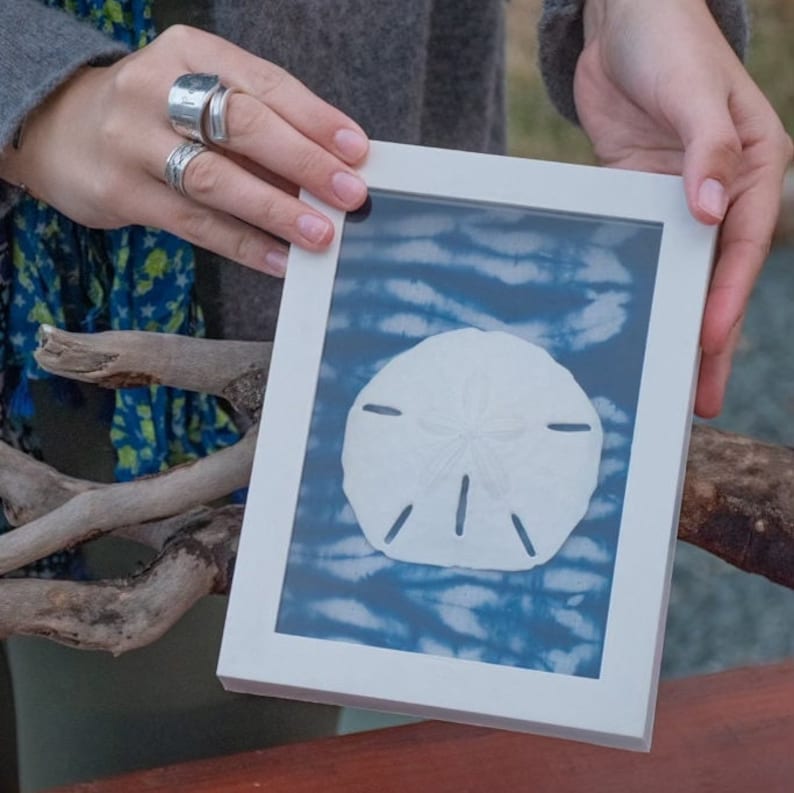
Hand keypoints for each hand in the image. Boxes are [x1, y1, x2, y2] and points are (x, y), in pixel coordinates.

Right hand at [0, 25, 369, 276]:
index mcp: (190, 52)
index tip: (357, 151)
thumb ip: (256, 127)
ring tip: (319, 233)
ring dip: (275, 210)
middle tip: (349, 194)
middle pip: (243, 125)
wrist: (60, 128)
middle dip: (304, 162)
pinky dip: (242, 244)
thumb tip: (327, 171)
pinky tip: (277, 258)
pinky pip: (195, 223)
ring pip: (217, 178)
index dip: (315, 119)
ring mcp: (134, 141)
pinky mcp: (122, 192)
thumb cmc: (153, 114)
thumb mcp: (198, 97)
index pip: (266, 84)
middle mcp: (157, 89)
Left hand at [576, 0, 792, 416]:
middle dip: (709, 335)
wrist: (623, 21)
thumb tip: (710, 210)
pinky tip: (635, 319)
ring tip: (666, 374)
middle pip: (715, 274)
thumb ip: (706, 148)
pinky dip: (642, 284)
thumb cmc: (669, 42)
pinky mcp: (639, 196)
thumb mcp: (694, 91)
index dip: (725, 297)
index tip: (706, 342)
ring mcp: (679, 197)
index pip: (740, 245)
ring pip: (680, 270)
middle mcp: (719, 189)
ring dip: (674, 320)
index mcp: (752, 165)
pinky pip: (643, 248)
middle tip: (697, 395)